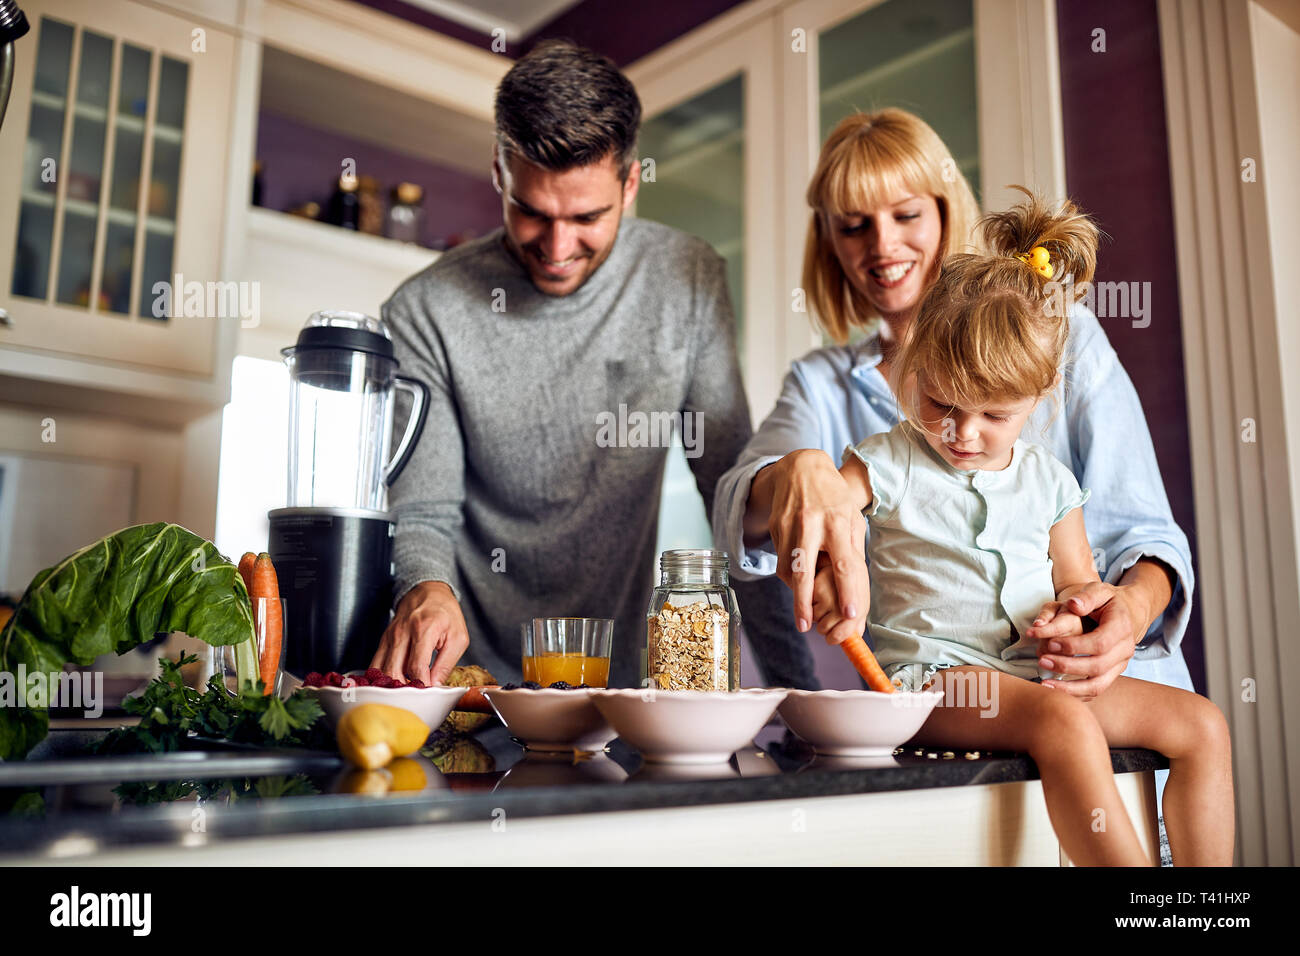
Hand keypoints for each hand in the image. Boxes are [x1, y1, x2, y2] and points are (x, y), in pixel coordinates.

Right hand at [370, 581, 468, 685]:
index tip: (429, 693)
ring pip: (381, 670)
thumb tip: (436, 688)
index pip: (416, 667)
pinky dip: (382, 677)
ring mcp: (390, 636)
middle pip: (394, 671)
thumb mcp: (458, 637)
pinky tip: (392, 684)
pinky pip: (376, 663)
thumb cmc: (446, 613)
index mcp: (424, 630)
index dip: (423, 685)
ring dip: (392, 685)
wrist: (428, 591)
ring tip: (405, 692)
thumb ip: (447, 664)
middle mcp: (402, 632)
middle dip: (404, 689)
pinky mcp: (383, 640)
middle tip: (416, 696)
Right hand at [756, 449, 868, 638]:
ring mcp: (789, 525)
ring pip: (787, 569)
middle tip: (806, 626)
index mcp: (838, 522)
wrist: (801, 467)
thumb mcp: (852, 518)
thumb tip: (853, 589)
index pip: (845, 564)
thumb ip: (853, 550)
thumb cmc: (834, 498)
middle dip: (803, 602)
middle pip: (805, 571)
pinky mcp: (775, 527)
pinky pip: (781, 559)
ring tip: (804, 605)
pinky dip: (789, 573)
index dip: (848, 592)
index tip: (851, 615)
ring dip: (796, 591)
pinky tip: (798, 574)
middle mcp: (811, 524)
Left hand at [1027, 582, 1147, 699]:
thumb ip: (1087, 596)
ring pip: (1098, 685)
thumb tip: (1074, 604)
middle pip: (1097, 666)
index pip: (1099, 643)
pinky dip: (1075, 695)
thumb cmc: (1108, 601)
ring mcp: (1120, 665)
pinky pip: (1095, 691)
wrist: (1127, 613)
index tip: (1051, 644)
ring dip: (1070, 688)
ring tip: (1045, 684)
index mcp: (1121, 627)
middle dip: (1068, 666)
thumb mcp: (1099, 590)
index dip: (1074, 646)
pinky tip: (1055, 691)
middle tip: (1042, 660)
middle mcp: (1124, 649)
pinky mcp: (1112, 674)